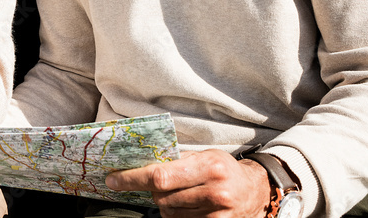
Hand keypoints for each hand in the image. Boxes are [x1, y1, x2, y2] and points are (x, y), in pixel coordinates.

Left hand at [105, 149, 269, 217]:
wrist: (254, 190)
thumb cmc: (222, 168)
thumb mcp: (203, 155)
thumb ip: (175, 159)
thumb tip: (139, 161)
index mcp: (209, 167)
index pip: (160, 176)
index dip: (132, 179)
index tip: (113, 179)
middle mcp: (214, 191)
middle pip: (162, 197)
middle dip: (151, 191)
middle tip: (155, 184)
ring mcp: (216, 213)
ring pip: (169, 212)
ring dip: (165, 203)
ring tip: (179, 192)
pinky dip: (177, 214)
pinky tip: (186, 204)